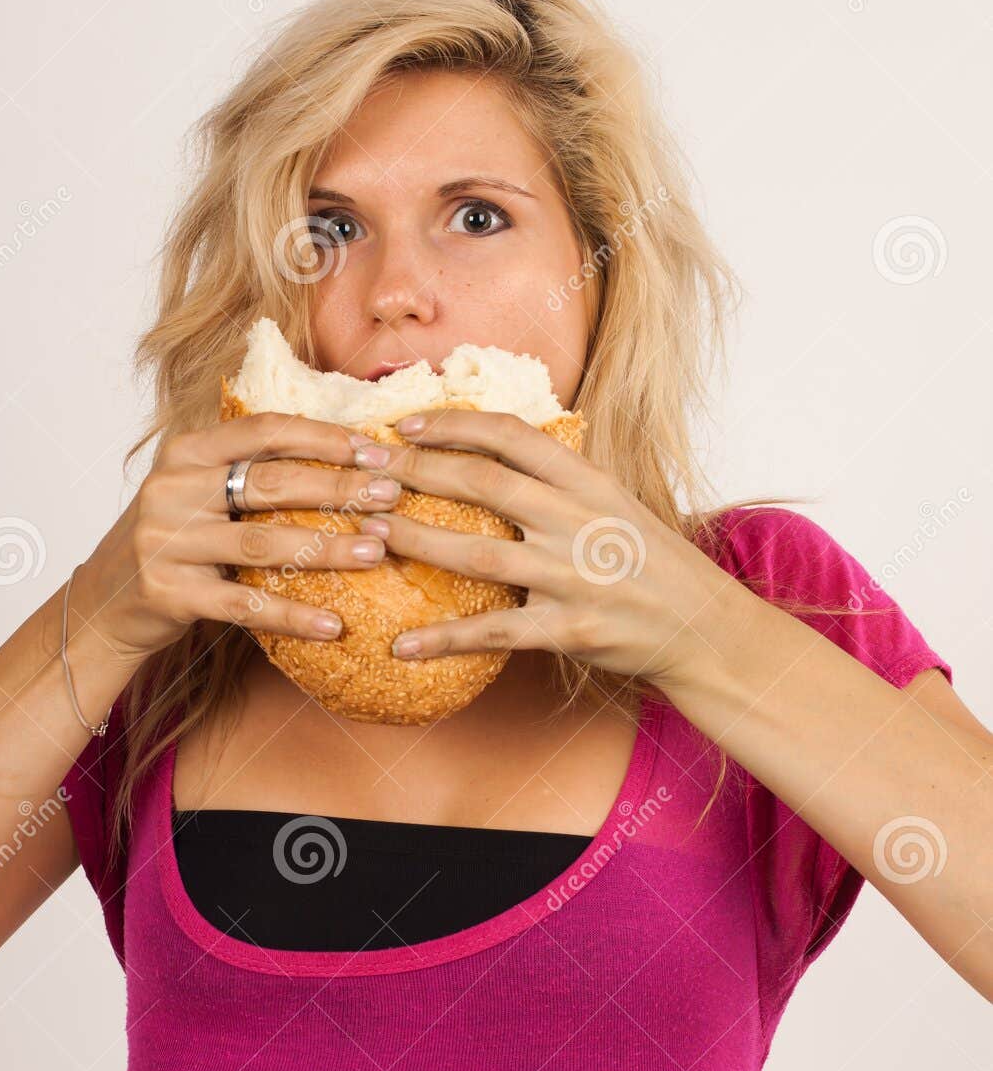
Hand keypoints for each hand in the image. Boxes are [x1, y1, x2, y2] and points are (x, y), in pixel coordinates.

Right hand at [71, 411, 405, 665]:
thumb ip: (247, 471)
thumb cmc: (171, 543)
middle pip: (271, 483)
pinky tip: (333, 625)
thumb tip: (344, 456)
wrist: (102, 604)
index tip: (376, 451)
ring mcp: (167, 542)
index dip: (324, 438)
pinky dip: (293, 615)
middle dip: (339, 489)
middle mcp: (172, 490)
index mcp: (185, 453)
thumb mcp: (197, 492)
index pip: (264, 431)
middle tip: (392, 497)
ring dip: (328, 548)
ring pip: (263, 543)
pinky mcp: (170, 593)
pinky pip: (245, 604)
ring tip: (377, 551)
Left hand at [351, 408, 719, 687]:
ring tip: (369, 533)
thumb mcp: (615, 502)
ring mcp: (574, 576)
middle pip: (481, 484)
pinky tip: (403, 646)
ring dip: (416, 541)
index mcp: (588, 482)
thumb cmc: (652, 563)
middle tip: (364, 471)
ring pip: (478, 553)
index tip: (405, 425)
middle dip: (414, 472)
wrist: (705, 627)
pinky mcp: (570, 629)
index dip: (452, 425)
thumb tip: (499, 451)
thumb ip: (561, 480)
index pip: (510, 436)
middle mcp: (578, 520)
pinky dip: (445, 639)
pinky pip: (495, 633)